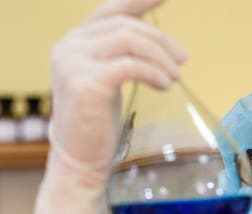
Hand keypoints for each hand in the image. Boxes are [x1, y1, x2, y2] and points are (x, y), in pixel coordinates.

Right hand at [49, 0, 186, 172]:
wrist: (78, 159)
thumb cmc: (96, 122)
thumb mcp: (106, 79)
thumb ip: (120, 55)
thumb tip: (156, 39)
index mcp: (72, 42)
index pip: (110, 10)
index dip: (140, 0)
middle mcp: (68, 47)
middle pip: (125, 26)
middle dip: (160, 40)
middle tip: (183, 60)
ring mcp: (73, 64)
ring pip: (129, 40)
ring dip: (160, 57)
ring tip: (175, 76)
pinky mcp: (85, 84)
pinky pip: (131, 66)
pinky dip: (154, 73)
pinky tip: (165, 85)